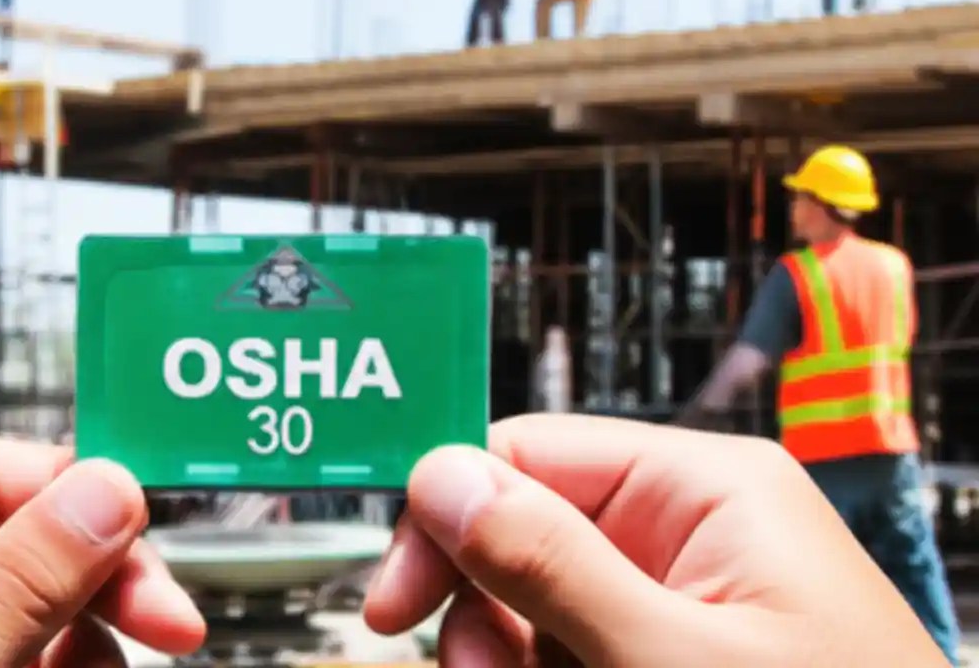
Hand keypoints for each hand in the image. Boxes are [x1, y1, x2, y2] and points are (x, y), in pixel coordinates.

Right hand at [364, 415, 948, 665]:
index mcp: (703, 489)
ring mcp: (680, 603)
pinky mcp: (670, 658)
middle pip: (523, 533)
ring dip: (509, 659)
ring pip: (536, 608)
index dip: (449, 514)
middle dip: (484, 611)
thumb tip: (441, 478)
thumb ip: (551, 565)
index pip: (531, 451)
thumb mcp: (670, 660)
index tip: (395, 599)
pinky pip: (571, 650)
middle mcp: (687, 532)